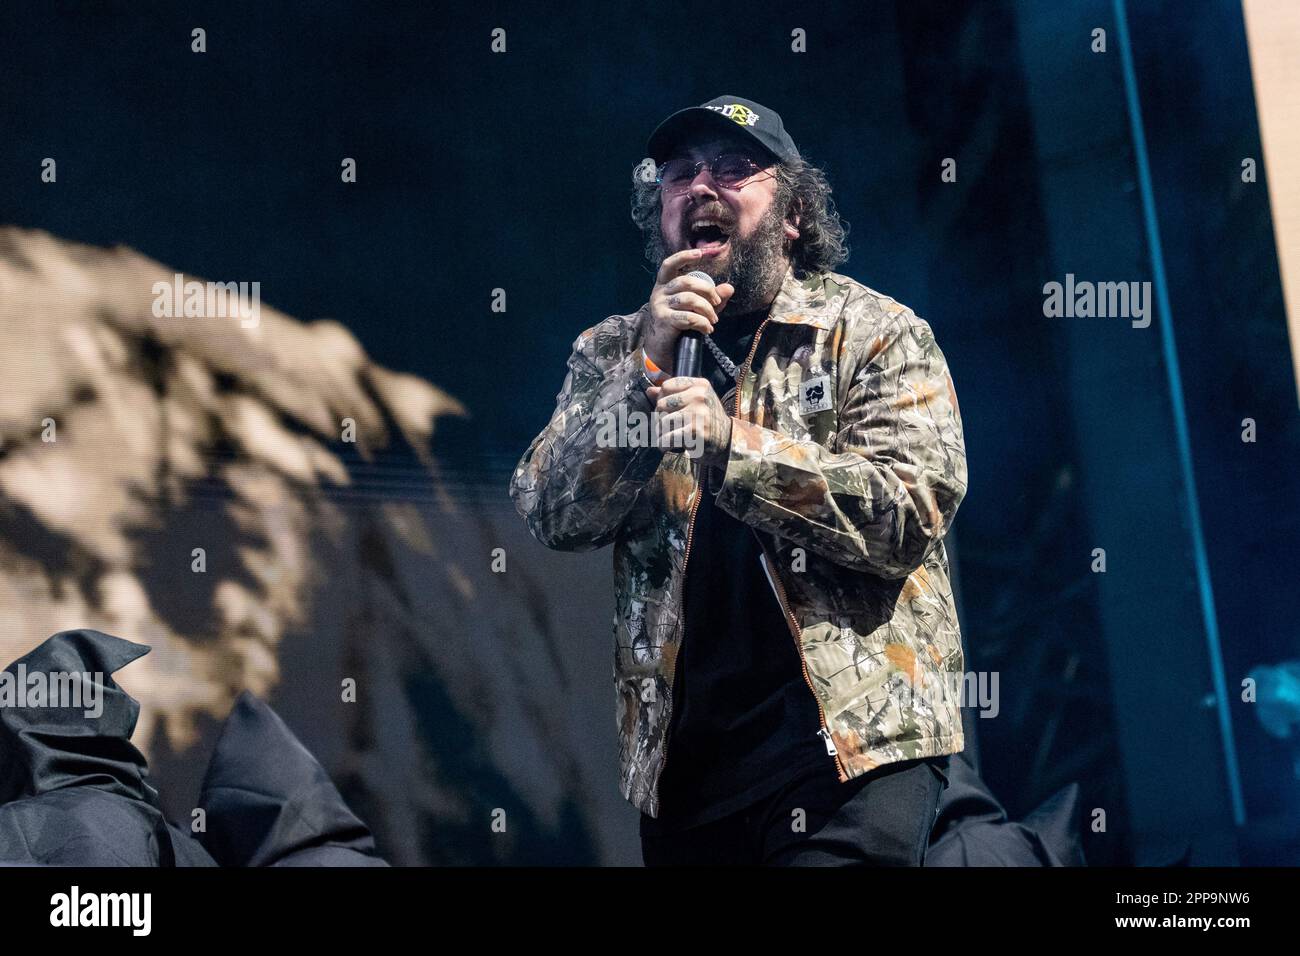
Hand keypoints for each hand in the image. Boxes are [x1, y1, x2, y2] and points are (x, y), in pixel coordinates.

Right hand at [642, 248, 734, 372]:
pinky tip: (707, 329)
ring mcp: (660, 306)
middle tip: (717, 303)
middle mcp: (659, 292)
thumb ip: (712, 297)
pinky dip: (702, 323)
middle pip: (687, 281)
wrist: (663, 347)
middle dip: (708, 291)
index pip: (669, 264)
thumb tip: (730, 288)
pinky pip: (688, 317)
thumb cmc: (679, 322)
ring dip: (707, 310)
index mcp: (665, 284)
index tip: (701, 253)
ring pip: (689, 299)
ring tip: (713, 320)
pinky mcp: (664, 320)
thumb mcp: (697, 307)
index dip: (684, 257)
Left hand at [646, 376, 733, 465]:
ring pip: (662, 422)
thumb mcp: (695, 402)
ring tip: (668, 436)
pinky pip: (667, 437)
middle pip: (661, 404)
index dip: (661, 399)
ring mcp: (698, 414)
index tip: (667, 410)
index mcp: (700, 385)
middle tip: (667, 427)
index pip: (666, 386)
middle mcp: (700, 397)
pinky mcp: (696, 432)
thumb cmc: (707, 420)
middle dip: (660, 418)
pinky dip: (663, 444)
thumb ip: (673, 395)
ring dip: (661, 433)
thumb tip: (649, 391)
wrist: (727, 441)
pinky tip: (667, 446)